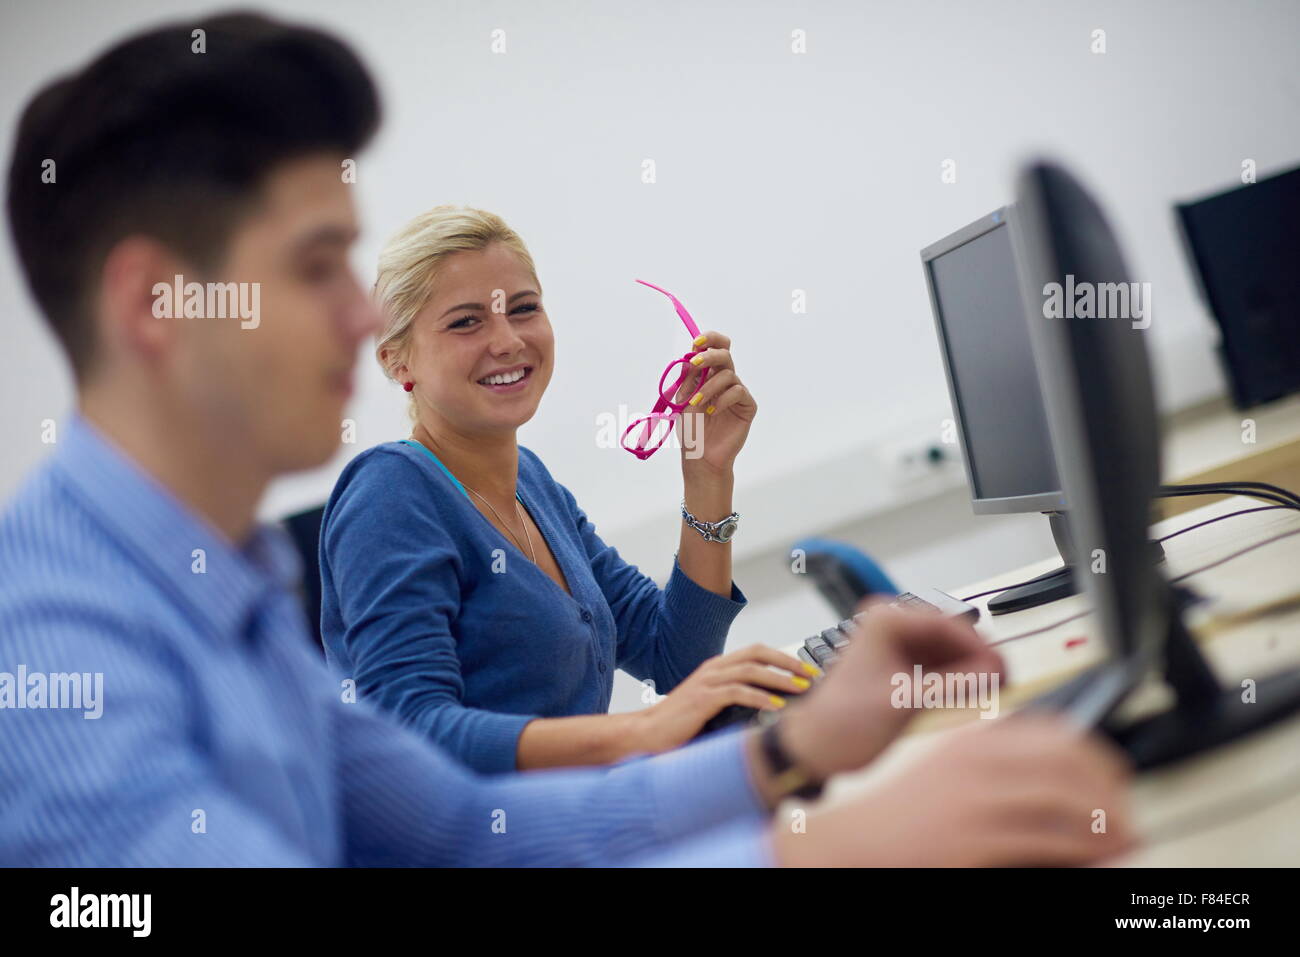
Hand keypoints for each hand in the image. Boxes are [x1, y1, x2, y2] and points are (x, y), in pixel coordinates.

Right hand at [630, 644, 815, 753]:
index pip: (756, 652)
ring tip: (802, 689)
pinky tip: (777, 707)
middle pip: (757, 653)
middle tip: (811, 675)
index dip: (783, 658)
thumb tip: (771, 706)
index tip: (806, 671)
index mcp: (717, 668)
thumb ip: (735, 700)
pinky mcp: (703, 699)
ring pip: (751, 670)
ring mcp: (707, 682)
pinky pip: (737, 692)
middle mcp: (713, 669)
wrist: (647, 733)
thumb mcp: (712, 707)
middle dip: (788, 662)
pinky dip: (761, 698)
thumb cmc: (680, 724)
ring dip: (780, 679)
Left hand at [674, 330, 755, 475]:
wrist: (700, 455)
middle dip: (710, 355)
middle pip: (725, 355)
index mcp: (708, 375)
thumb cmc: (692, 429)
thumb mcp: (683, 398)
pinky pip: (738, 392)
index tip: (696, 343)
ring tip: (697, 403)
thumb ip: (689, 377)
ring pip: (728, 375)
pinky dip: (722, 399)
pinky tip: (712, 412)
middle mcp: (724, 381)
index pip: (715, 348)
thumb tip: (691, 355)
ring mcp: (737, 393)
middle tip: (697, 363)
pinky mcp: (747, 406)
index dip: (709, 340)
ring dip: (709, 387)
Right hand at [773, 714, 1137, 866]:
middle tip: (1127, 809)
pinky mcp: (977, 841)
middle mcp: (978, 763)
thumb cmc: (898, 816)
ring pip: (1068, 800)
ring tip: (1125, 836)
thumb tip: (1054, 780)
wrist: (853, 845)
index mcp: (971, 741)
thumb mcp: (946, 772)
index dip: (1095, 752)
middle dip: (1111, 785)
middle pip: (1068, 760)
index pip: (1051, 731)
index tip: (1114, 773)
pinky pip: (1050, 841)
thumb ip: (992, 765)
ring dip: (1109, 820)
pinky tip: (1098, 856)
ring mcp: (978, 802)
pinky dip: (1085, 850)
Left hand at [781, 601, 1005, 778]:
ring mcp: (897, 644)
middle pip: (950, 635)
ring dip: (970, 668)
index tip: (1001, 668)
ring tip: (994, 689)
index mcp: (885, 620)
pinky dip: (958, 677)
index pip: (945, 624)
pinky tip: (974, 692)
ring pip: (949, 650)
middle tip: (1003, 680)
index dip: (978, 647)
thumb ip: (953, 684)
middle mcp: (891, 624)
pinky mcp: (902, 664)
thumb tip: (995, 671)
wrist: (819, 745)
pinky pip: (940, 664)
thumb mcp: (905, 701)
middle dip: (977, 657)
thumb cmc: (846, 720)